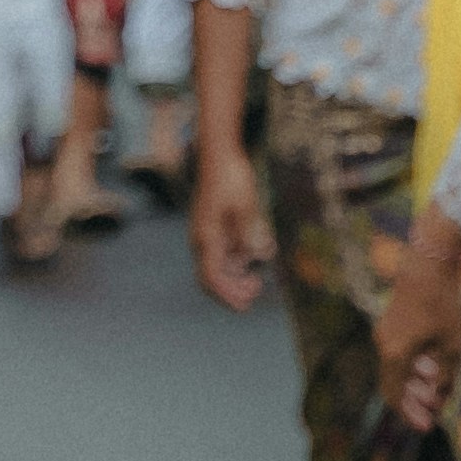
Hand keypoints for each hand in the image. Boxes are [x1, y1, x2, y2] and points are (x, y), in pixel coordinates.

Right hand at [189, 142, 271, 313]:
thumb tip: (256, 255)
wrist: (219, 155)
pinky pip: (225, 253)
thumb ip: (250, 229)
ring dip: (237, 277)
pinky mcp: (215, 229)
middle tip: (256, 291)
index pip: (211, 277)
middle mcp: (202, 239)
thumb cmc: (232, 176)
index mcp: (206, 236)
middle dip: (233, 290)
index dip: (227, 295)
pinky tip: (256, 256)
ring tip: (257, 280)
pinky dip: (239, 260)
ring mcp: (207, 235)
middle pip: (213, 277)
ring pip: (219, 267)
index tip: (244, 306)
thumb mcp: (246, 202)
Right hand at [373, 219, 460, 429]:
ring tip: (435, 392)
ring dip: (413, 384)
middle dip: (413, 402)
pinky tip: (430, 369)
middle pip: (393, 385)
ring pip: (395, 369)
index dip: (410, 414)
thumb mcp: (452, 343)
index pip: (395, 396)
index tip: (426, 426)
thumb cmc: (442, 303)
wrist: (428, 263)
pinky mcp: (390, 323)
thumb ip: (446, 373)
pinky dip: (411, 367)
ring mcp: (384, 333)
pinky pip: (398, 354)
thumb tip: (439, 397)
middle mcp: (383, 346)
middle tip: (432, 414)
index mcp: (395, 355)